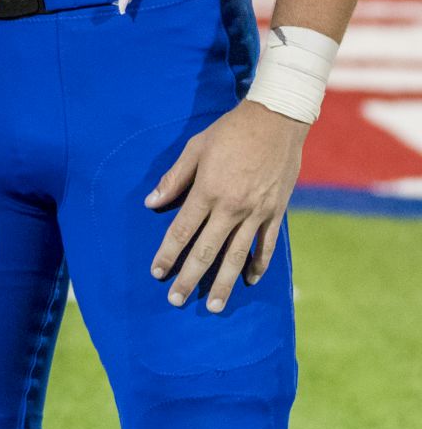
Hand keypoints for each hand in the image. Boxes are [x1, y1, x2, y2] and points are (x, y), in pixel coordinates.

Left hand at [146, 99, 306, 311]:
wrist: (276, 122)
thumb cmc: (229, 132)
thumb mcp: (194, 148)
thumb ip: (173, 178)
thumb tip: (151, 203)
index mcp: (208, 191)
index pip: (183, 231)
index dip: (168, 254)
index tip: (157, 273)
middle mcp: (232, 208)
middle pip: (207, 251)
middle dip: (190, 278)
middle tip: (176, 300)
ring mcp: (257, 213)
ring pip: (237, 256)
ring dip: (224, 283)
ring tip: (214, 306)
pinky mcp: (276, 213)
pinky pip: (266, 246)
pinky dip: (257, 265)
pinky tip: (248, 280)